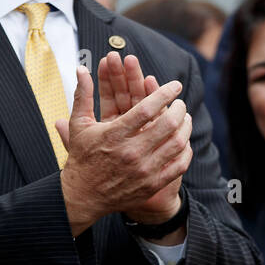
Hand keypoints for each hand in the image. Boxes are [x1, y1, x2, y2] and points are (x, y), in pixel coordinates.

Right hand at [56, 60, 191, 235]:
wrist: (84, 195)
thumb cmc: (82, 157)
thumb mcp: (79, 125)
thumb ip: (83, 95)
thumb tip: (81, 68)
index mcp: (114, 135)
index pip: (146, 108)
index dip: (164, 93)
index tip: (175, 85)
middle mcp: (131, 152)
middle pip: (167, 125)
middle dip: (179, 109)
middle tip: (181, 103)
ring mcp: (144, 170)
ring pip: (177, 143)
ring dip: (185, 127)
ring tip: (185, 118)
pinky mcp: (152, 184)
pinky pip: (179, 165)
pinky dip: (185, 150)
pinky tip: (184, 141)